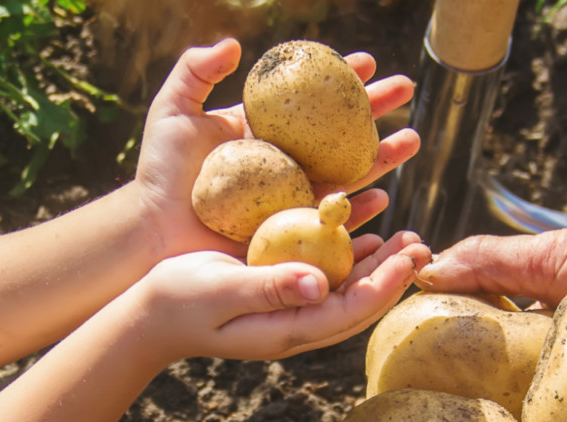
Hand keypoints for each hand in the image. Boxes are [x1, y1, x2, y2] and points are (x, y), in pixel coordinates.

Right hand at [130, 231, 431, 363]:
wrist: (148, 315)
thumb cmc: (177, 301)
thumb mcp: (220, 290)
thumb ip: (268, 288)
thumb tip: (320, 285)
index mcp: (287, 330)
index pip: (351, 311)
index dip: (386, 285)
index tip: (412, 256)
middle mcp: (295, 325)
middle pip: (359, 303)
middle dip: (394, 276)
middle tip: (424, 244)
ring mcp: (288, 312)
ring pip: (347, 291)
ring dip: (379, 267)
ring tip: (408, 238)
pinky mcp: (278, 294)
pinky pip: (325, 278)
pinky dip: (349, 258)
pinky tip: (364, 235)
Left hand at [135, 38, 419, 257]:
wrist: (154, 229)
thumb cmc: (161, 172)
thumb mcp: (173, 111)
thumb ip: (196, 71)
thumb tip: (234, 44)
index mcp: (266, 131)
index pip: (311, 98)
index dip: (339, 78)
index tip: (366, 59)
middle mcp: (285, 162)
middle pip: (339, 131)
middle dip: (375, 109)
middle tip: (406, 88)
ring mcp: (291, 197)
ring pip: (347, 173)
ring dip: (382, 155)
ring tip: (413, 138)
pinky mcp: (290, 232)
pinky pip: (332, 220)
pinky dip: (360, 209)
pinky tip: (384, 195)